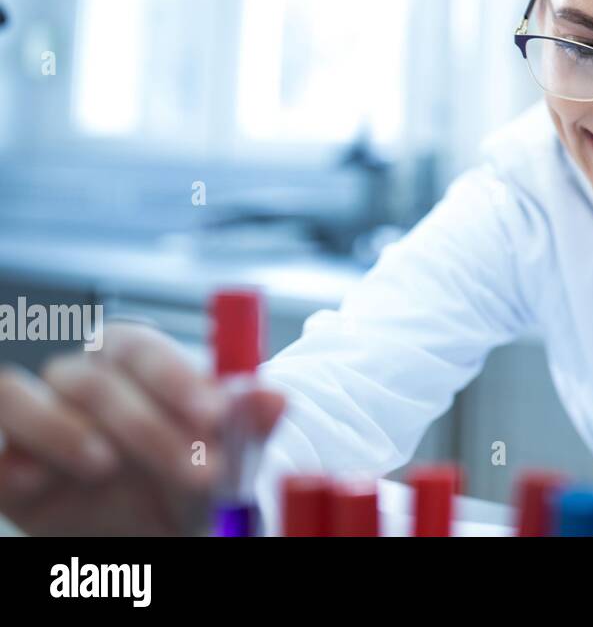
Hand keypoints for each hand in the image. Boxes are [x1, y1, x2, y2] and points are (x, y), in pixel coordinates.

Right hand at [0, 321, 284, 535]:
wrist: (154, 535)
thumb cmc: (190, 482)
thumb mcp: (226, 459)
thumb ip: (247, 424)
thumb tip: (275, 397)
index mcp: (136, 363)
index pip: (143, 348)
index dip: (176, 378)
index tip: (217, 415)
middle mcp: (82, 381)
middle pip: (95, 379)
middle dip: (146, 425)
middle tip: (195, 471)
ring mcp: (38, 417)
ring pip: (23, 393)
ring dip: (63, 429)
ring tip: (106, 465)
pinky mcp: (7, 459)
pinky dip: (16, 455)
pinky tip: (41, 481)